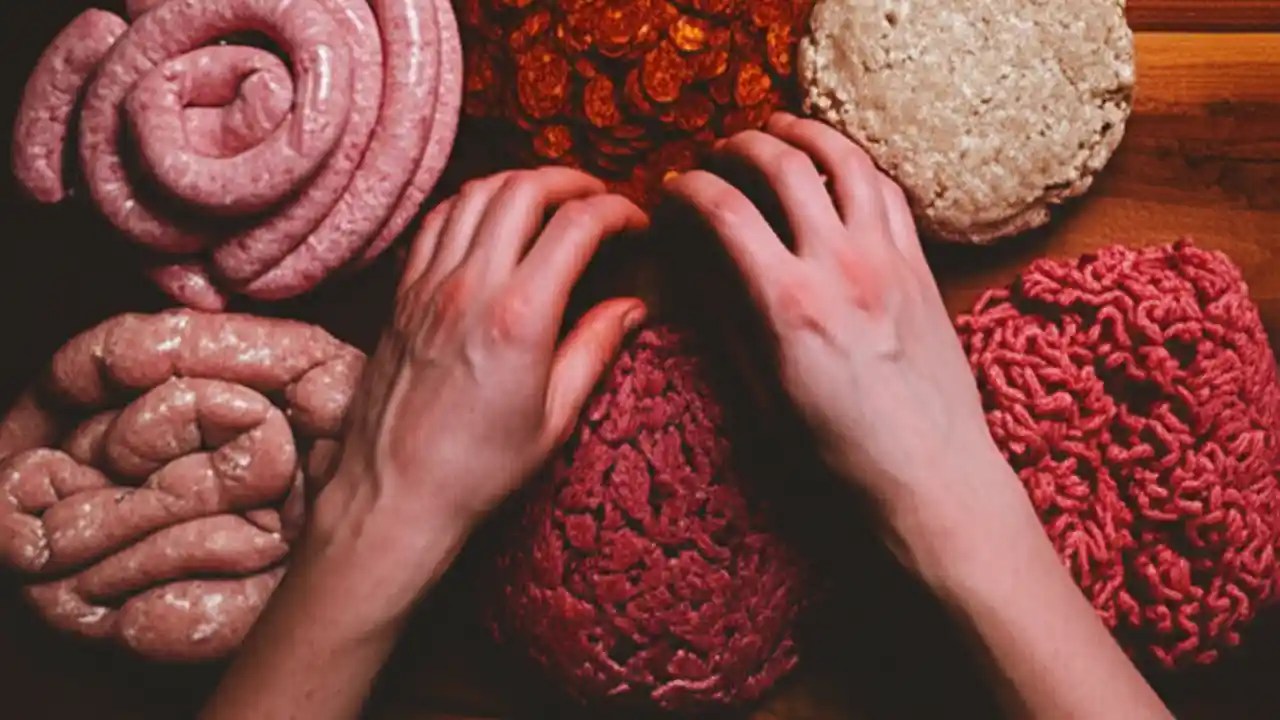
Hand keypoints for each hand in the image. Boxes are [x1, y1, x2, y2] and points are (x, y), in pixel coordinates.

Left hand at [319, 166, 647, 548]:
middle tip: (599, 199)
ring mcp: (429, 284)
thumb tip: (632, 306)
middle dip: (571, 182)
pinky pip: (436, 221)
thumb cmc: (479, 468)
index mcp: (521, 316)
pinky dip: (470, 204)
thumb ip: (595, 348)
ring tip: (549, 200)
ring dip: (520, 184)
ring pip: (475, 193)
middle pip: (524, 189)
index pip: (577, 224)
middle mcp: (472, 286)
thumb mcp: (555, 417)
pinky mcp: (402, 294)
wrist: (395, 494)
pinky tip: (490, 220)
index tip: (636, 222)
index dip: (617, 210)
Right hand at [662, 113, 1009, 527]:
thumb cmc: (840, 453)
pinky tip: (837, 165)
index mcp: (787, 303)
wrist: (930, 474)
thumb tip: (699, 270)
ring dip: (804, 134)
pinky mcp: (920, 266)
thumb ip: (729, 322)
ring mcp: (887, 260)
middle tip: (717, 155)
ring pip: (844, 160)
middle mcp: (839, 266)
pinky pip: (887, 191)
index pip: (723, 210)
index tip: (672, 193)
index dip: (688, 190)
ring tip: (777, 129)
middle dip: (738, 147)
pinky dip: (855, 164)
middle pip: (781, 165)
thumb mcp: (762, 395)